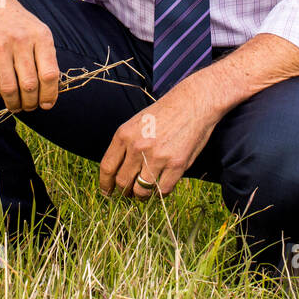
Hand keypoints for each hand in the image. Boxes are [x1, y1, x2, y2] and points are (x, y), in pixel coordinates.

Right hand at [0, 0, 60, 112]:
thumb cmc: (15, 21)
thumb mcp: (37, 30)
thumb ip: (45, 56)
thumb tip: (51, 91)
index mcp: (40, 35)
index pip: (50, 75)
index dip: (50, 96)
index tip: (46, 105)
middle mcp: (20, 40)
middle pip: (30, 85)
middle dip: (31, 103)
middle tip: (28, 107)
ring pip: (9, 89)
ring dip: (13, 103)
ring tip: (15, 105)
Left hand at [99, 80, 218, 199]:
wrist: (193, 103)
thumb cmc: (165, 113)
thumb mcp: (137, 123)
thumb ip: (126, 145)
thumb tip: (118, 171)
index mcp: (124, 134)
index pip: (107, 167)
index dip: (105, 184)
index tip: (107, 192)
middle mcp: (138, 147)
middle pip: (122, 182)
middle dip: (124, 192)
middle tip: (128, 194)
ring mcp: (157, 157)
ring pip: (141, 190)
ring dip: (141, 195)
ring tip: (144, 193)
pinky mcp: (176, 165)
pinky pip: (162, 190)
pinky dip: (160, 193)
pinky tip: (161, 186)